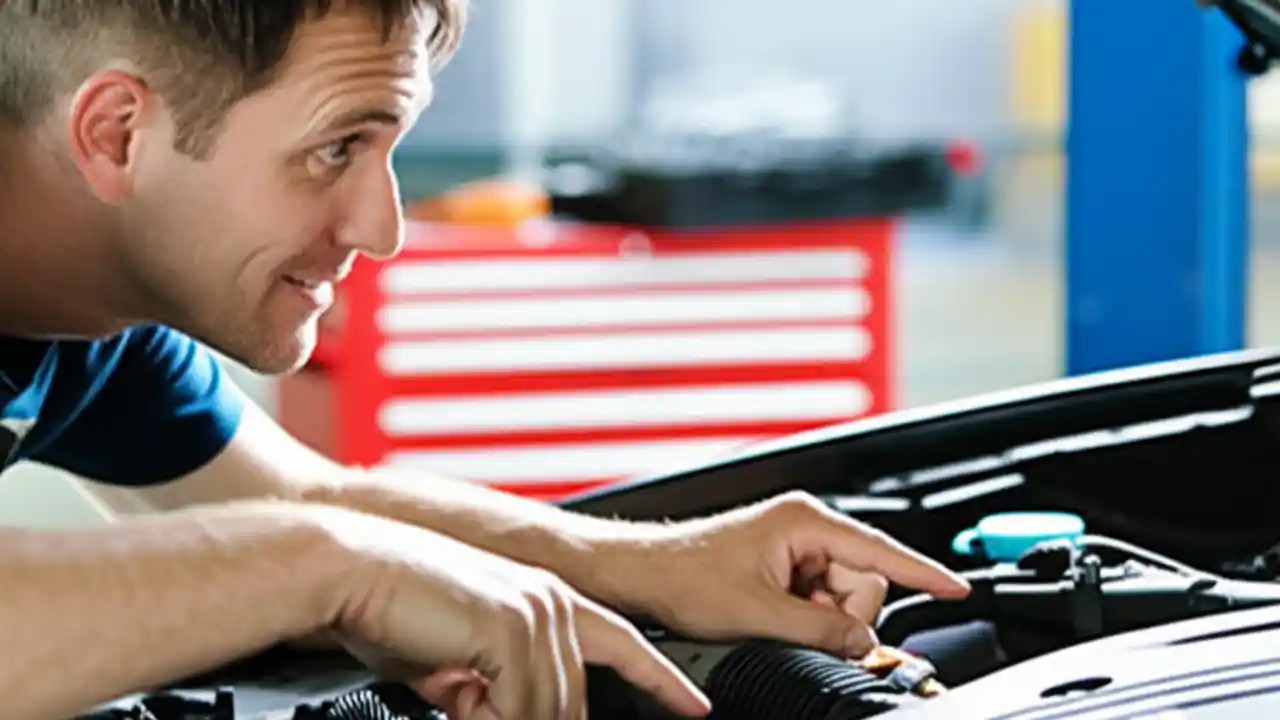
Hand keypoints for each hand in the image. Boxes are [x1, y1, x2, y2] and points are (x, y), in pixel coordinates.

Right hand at [315, 507, 711, 719]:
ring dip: (491, 718)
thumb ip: (488, 691)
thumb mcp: (453, 665)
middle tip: (461, 701)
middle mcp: (554, 602)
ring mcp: (539, 612)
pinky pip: (518, 709)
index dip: (661, 679)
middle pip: (570, 703)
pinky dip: (480, 717)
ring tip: (445, 686)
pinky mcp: (513, 628)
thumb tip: (497, 716)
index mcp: (547, 600)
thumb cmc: (390, 610)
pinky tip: (448, 690)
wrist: (346, 570)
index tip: (695, 708)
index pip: (623, 644)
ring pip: (545, 712)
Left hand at [613, 491, 968, 658]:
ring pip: (840, 595)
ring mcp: (794, 545)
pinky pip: (817, 598)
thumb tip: (862, 642)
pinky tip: (773, 617)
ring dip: (819, 618)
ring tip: (773, 618)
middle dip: (841, 614)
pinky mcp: (783, 564)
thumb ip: (820, 629)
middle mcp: (804, 526)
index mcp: (804, 520)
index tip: (957, 587)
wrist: (643, 574)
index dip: (923, 572)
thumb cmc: (684, 575)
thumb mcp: (758, 612)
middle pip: (862, 581)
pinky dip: (806, 616)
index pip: (880, 550)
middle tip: (796, 624)